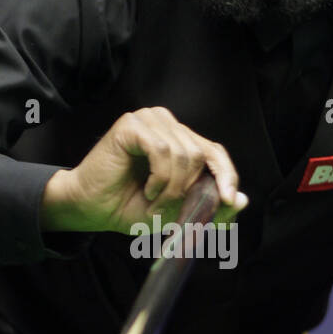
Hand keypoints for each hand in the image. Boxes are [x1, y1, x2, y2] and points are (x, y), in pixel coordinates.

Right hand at [40, 106, 246, 233]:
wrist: (91, 208)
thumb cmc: (129, 207)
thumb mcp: (177, 213)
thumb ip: (209, 207)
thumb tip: (241, 200)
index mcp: (180, 140)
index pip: (215, 152)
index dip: (226, 174)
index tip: (228, 200)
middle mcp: (167, 125)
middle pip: (201, 153)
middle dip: (190, 189)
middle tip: (169, 207)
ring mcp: (149, 120)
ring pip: (184, 153)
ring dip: (172, 187)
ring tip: (154, 199)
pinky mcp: (131, 124)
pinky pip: (162, 150)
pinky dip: (160, 177)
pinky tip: (148, 188)